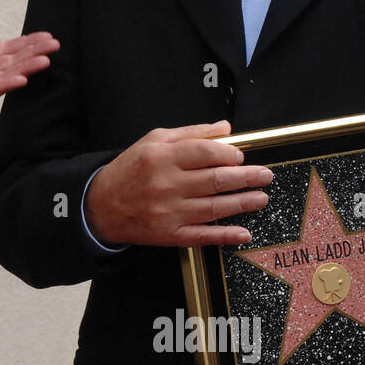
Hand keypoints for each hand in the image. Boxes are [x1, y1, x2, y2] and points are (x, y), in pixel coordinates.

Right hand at [83, 121, 271, 246]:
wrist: (99, 206)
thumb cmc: (128, 170)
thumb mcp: (152, 141)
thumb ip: (190, 134)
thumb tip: (224, 129)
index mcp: (162, 158)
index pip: (206, 153)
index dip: (230, 154)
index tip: (241, 157)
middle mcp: (166, 184)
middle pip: (216, 180)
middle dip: (247, 178)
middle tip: (265, 175)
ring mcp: (169, 212)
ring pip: (215, 207)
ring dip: (243, 203)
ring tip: (261, 198)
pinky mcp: (168, 234)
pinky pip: (202, 235)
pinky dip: (225, 235)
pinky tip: (243, 232)